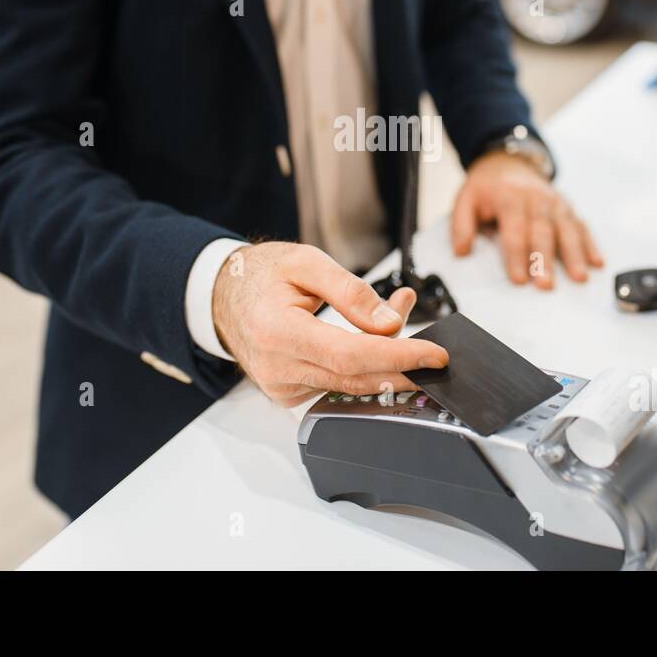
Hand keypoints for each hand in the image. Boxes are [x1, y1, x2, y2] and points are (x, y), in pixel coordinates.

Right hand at [212, 242, 448, 406]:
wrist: (223, 295)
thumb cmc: (261, 274)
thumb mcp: (306, 262)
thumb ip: (351, 292)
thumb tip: (390, 323)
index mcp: (277, 331)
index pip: (350, 356)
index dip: (397, 357)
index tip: (433, 356)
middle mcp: (276, 367)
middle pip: (355, 378)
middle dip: (401, 364)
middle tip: (431, 346)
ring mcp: (280, 386)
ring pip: (349, 384)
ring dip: (383, 361)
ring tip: (396, 318)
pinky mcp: (287, 394)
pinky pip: (335, 386)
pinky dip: (361, 368)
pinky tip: (369, 340)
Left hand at [451, 151, 602, 288]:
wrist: (508, 162)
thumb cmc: (488, 187)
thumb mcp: (465, 198)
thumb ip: (461, 225)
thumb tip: (461, 250)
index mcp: (509, 197)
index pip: (514, 230)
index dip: (516, 256)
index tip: (519, 279)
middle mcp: (536, 199)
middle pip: (542, 232)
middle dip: (545, 260)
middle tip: (546, 285)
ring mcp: (554, 203)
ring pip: (567, 229)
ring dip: (574, 255)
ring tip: (578, 277)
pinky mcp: (566, 208)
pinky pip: (581, 226)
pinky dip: (590, 244)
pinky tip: (597, 262)